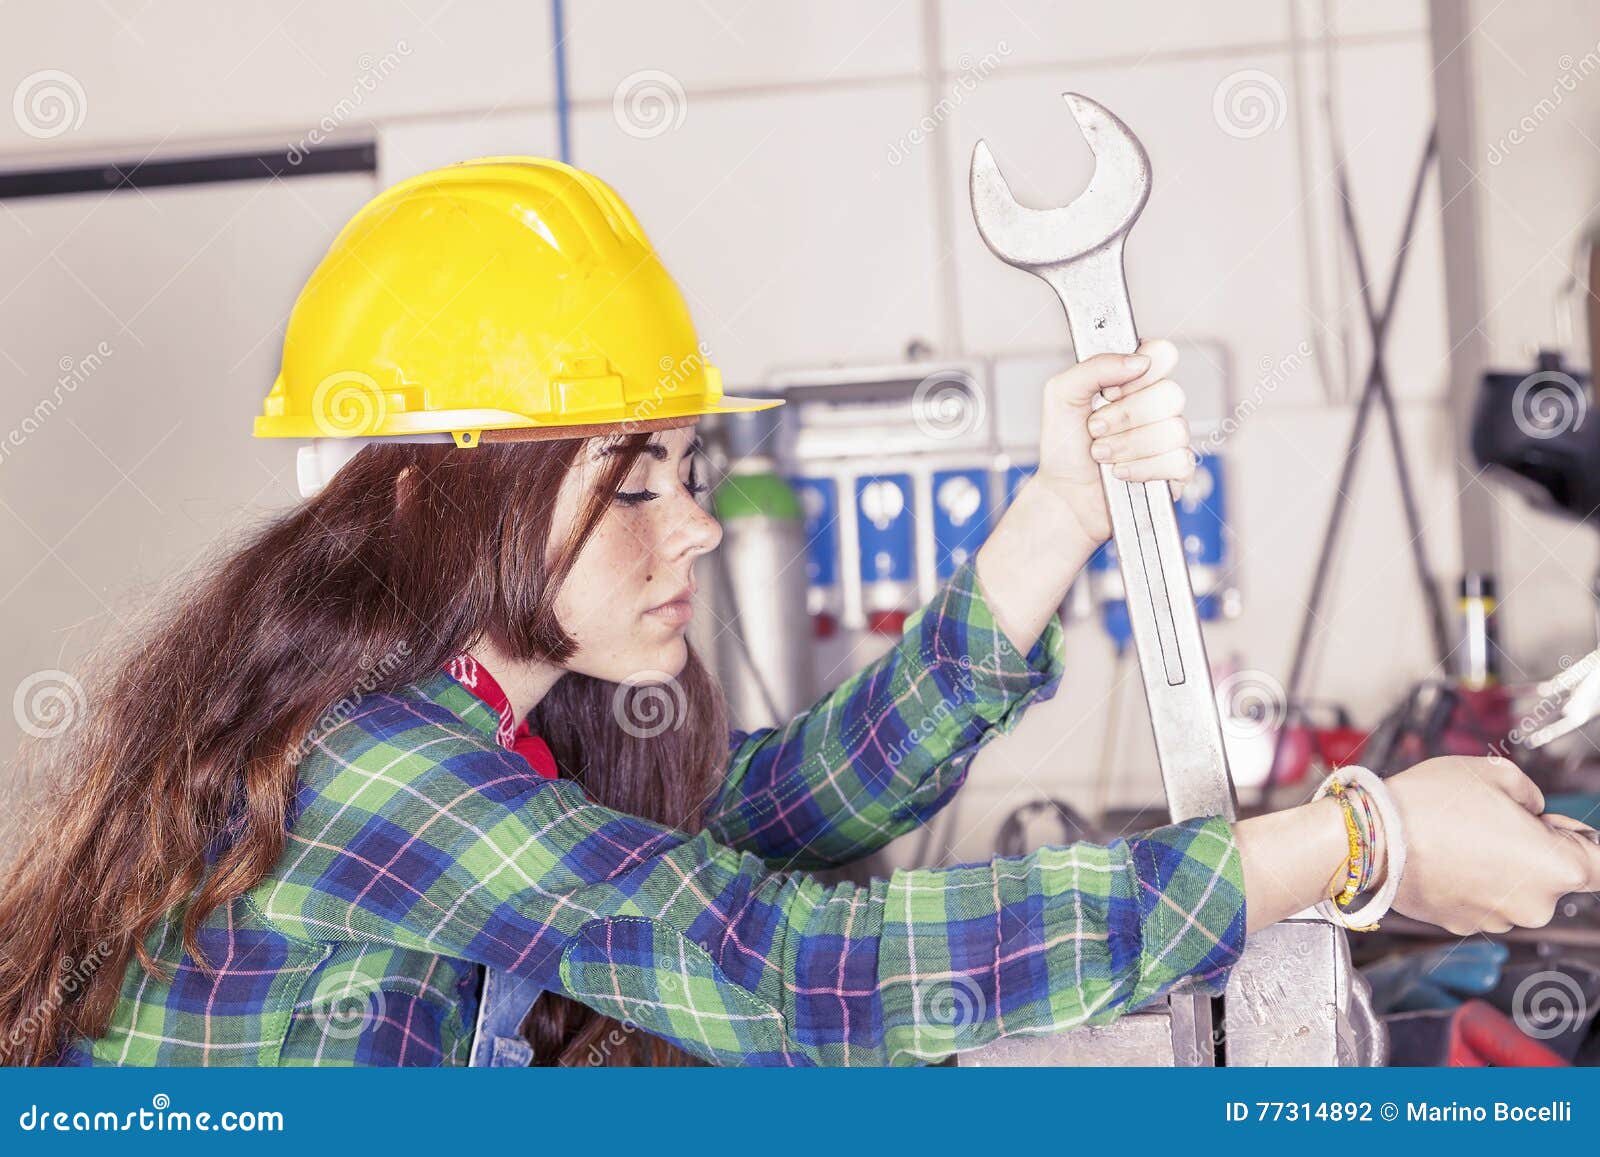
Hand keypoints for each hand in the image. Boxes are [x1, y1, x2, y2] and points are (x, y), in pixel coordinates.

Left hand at [1031, 338, 1192, 544]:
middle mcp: (1156, 404)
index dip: (1139, 372)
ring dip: (1128, 446)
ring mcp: (1170, 437)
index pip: (1162, 354)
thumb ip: (1094, 366)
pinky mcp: (1177, 470)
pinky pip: (1179, 461)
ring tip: (1102, 454)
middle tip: (1095, 429)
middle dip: (1125, 416)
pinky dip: (1143, 469)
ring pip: (1174, 429)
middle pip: (1170, 393)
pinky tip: (1121, 472)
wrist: (1064, 493)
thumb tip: (1138, 360)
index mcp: (1134, 379)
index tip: (1108, 392)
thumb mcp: (1062, 394)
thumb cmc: (1064, 446)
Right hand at [1385, 756, 1599, 935]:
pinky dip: (1471, 882)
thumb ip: (1529, 793)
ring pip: (1515, 889)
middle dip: (1531, 849)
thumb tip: (1531, 810)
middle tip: (1492, 820)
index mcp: (1555, 866)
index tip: (1564, 830)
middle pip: (1554, 877)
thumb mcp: (1493, 771)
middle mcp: (1534, 904)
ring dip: (1499, 867)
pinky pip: (1483, 900)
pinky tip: (1444, 856)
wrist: (1369, 838)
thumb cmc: (1428, 804)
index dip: (1582, 839)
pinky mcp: (1463, 926)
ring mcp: (1498, 919)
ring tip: (1458, 837)